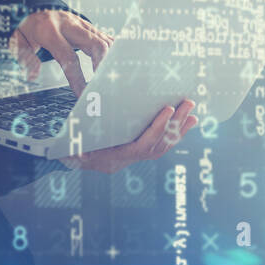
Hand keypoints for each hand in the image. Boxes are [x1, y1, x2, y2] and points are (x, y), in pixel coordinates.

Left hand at [8, 9, 112, 96]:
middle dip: (102, 67)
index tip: (82, 94)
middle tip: (101, 85)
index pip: (69, 58)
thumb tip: (32, 75)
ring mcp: (80, 24)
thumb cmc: (25, 23)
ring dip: (108, 61)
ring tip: (106, 78)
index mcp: (49, 30)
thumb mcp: (17, 39)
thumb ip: (25, 57)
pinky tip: (109, 64)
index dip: (77, 78)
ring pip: (104, 40)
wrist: (33, 3)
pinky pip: (104, 37)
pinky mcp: (87, 25)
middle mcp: (68, 25)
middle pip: (96, 45)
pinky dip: (110, 52)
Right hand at [59, 99, 197, 173]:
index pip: (142, 146)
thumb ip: (76, 148)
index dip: (157, 129)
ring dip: (179, 128)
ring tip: (192, 111)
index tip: (168, 110)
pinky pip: (162, 144)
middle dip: (175, 124)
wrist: (75, 159)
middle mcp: (130, 160)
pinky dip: (175, 132)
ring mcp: (137, 157)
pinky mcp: (141, 150)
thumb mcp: (72, 149)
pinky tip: (186, 120)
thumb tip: (78, 148)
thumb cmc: (73, 149)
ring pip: (163, 145)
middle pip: (158, 144)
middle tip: (188, 104)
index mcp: (117, 158)